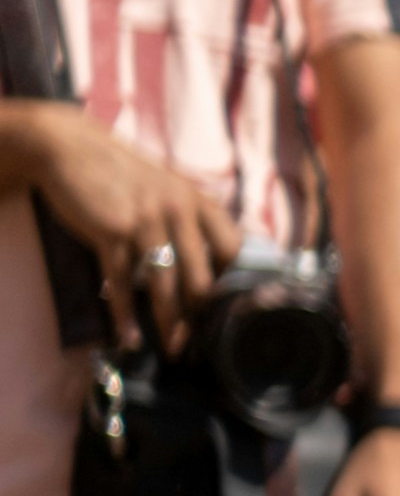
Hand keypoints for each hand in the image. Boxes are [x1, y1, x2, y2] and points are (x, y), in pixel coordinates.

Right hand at [1, 104, 239, 347]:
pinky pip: (122, 282)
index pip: (233, 249)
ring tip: (173, 348)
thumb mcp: (170, 187)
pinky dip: (125, 314)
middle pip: (201, 276)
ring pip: (165, 284)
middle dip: (202, 315)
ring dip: (170, 323)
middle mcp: (178, 210)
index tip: (229, 308)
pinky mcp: (110, 230)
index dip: (232, 282)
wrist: (70, 147)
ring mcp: (144, 220)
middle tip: (203, 341)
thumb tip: (214, 262)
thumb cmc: (124, 174)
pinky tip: (130, 337)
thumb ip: (193, 218)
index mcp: (199, 201)